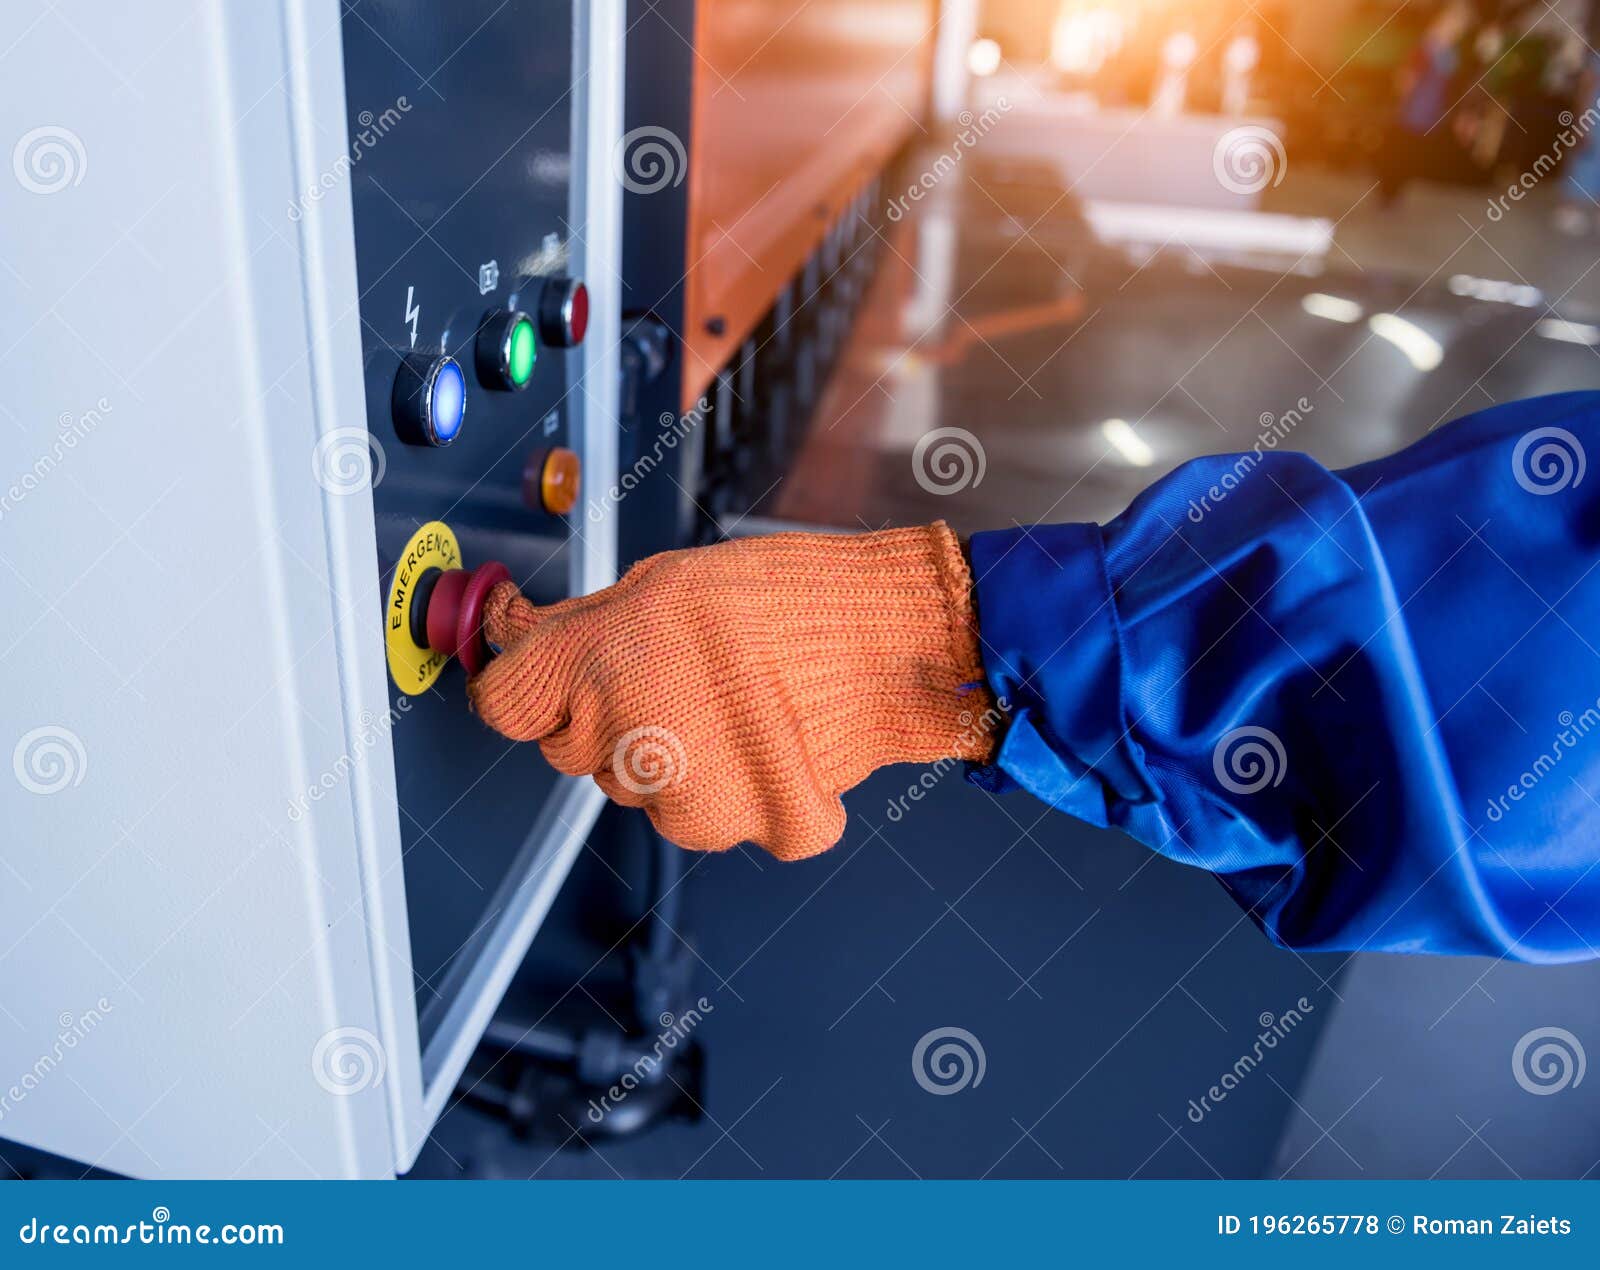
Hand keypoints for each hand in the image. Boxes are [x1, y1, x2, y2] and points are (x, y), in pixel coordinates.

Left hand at [467, 523, 996, 860]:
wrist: (896, 641)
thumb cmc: (786, 596)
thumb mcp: (663, 581)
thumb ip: (579, 624)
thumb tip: (513, 635)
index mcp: (599, 665)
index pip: (503, 702)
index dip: (524, 681)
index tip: (546, 669)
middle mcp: (629, 740)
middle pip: (569, 746)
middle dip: (603, 711)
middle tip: (671, 670)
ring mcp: (686, 800)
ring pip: (635, 785)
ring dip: (663, 752)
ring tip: (728, 701)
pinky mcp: (738, 830)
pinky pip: (699, 812)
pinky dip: (724, 783)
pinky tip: (762, 741)